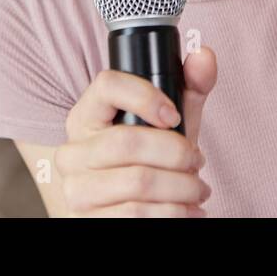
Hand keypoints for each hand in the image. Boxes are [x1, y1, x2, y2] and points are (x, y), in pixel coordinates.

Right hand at [54, 47, 217, 216]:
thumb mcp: (167, 123)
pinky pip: (136, 215)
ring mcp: (76, 188)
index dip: (145, 96)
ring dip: (181, 187)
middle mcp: (73, 149)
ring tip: (198, 188)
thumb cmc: (145, 159)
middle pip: (127, 142)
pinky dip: (172, 213)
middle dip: (176, 153)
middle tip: (198, 161)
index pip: (107, 85)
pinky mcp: (86, 220)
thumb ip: (188, 88)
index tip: (174, 115)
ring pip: (137, 182)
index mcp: (87, 114)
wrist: (115, 208)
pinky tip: (187, 210)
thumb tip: (204, 55)